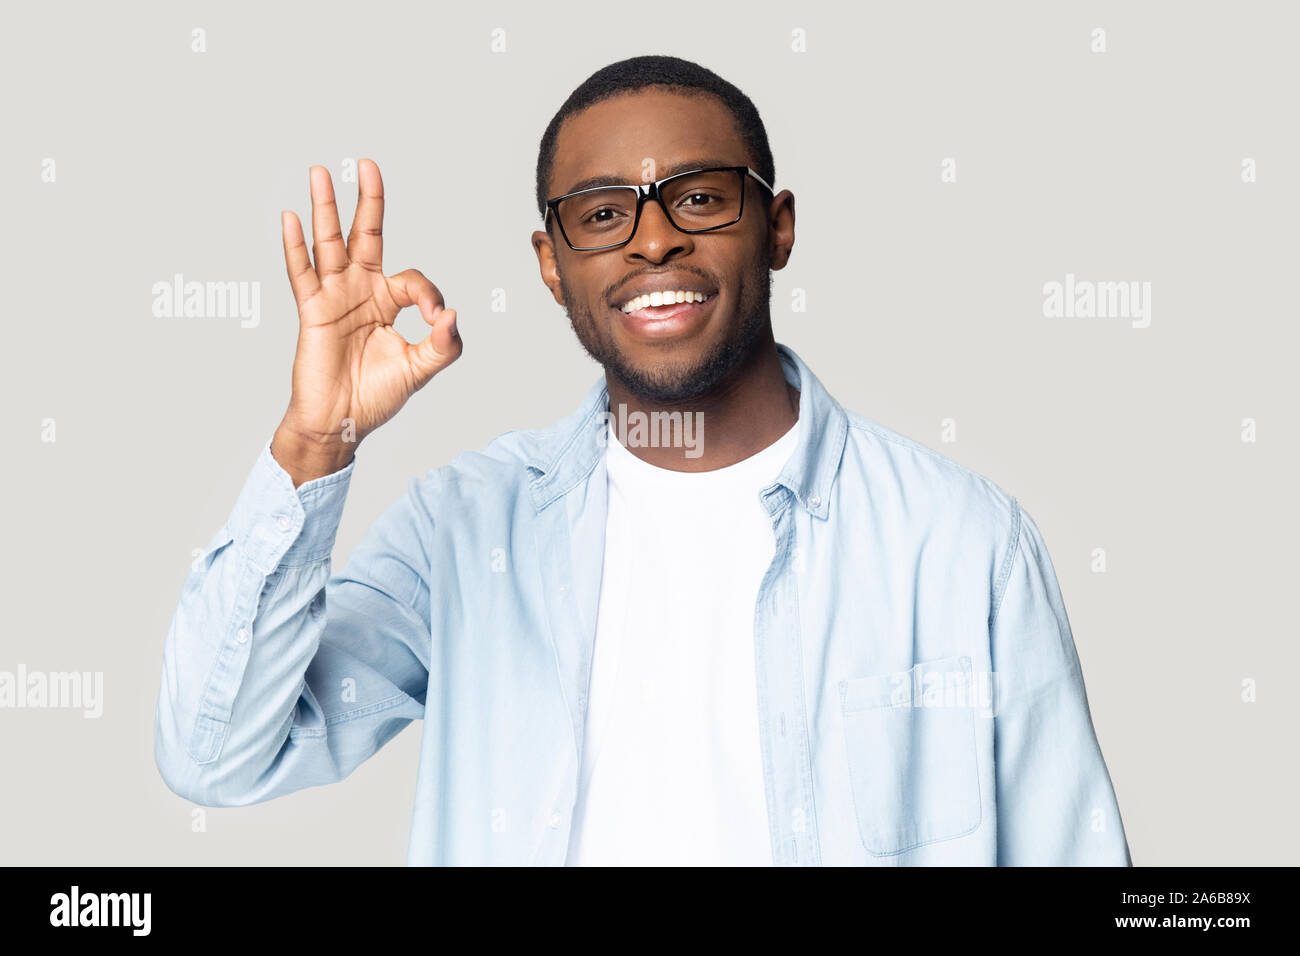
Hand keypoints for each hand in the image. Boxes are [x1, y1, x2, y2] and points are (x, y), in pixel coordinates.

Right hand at [272, 159, 461, 482]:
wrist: (340, 422)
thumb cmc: (376, 397)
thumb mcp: (420, 370)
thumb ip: (443, 345)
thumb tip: (452, 314)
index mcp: (390, 302)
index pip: (414, 281)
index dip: (430, 295)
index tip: (437, 319)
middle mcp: (362, 291)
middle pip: (366, 237)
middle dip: (369, 201)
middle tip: (368, 165)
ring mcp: (335, 297)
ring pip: (330, 244)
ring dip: (326, 208)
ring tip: (321, 172)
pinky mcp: (312, 310)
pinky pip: (302, 273)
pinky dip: (297, 246)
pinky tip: (292, 218)